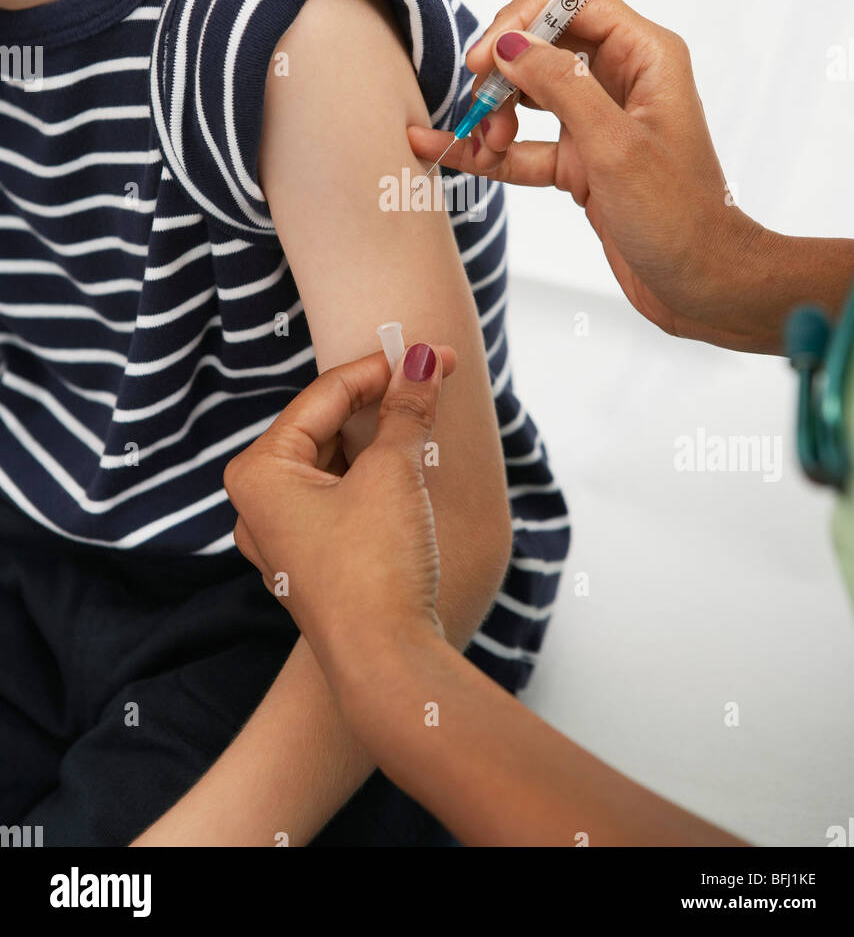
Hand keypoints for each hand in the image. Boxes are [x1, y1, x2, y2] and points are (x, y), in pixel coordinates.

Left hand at [225, 342, 455, 682]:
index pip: (325, 395)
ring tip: (426, 413)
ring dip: (381, 435)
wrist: (386, 665)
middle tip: (432, 374)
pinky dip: (375, 472)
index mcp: (258, 472)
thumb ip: (407, 409)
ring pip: (335, 460)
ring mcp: (283, 537)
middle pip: (325, 424)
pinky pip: (341, 495)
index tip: (429, 351)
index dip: (382, 367)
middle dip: (381, 399)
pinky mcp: (313, 561)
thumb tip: (423, 362)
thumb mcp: (395, 473)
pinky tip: (410, 461)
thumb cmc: (375, 567)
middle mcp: (258, 503)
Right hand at [409, 0, 767, 348]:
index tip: (483, 61)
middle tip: (482, 114)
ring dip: (492, 114)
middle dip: (500, 73)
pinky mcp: (580, 161)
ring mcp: (597, 120)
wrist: (705, 286)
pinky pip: (522, 145)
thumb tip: (508, 42)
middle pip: (539, 42)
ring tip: (483, 146)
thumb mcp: (615, 147)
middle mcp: (621, 77)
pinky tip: (445, 150)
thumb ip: (560, 86)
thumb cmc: (680, 218)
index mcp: (645, 54)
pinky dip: (488, 150)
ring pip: (525, 93)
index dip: (519, 19)